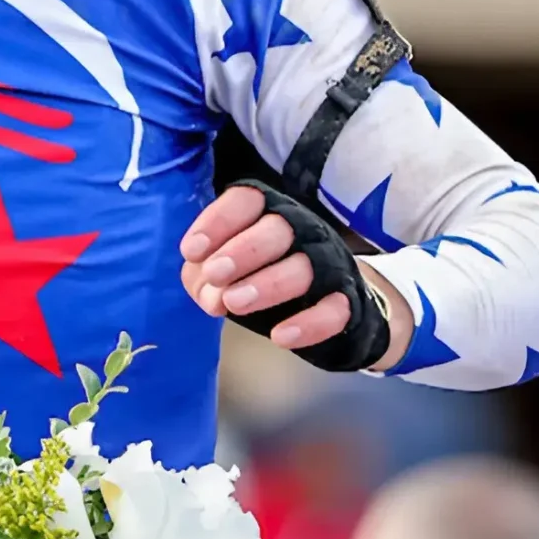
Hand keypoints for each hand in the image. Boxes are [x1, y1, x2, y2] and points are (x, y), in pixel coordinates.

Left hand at [178, 184, 413, 364]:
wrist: (325, 313)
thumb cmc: (263, 281)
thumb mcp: (225, 275)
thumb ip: (204, 278)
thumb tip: (207, 293)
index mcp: (268, 215)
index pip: (247, 202)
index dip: (218, 222)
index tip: (191, 251)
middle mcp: (302, 232)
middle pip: (278, 228)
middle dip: (244, 250)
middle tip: (216, 274)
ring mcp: (328, 266)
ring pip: (304, 268)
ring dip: (268, 284)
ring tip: (235, 303)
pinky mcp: (347, 302)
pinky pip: (334, 310)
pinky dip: (308, 324)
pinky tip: (280, 336)